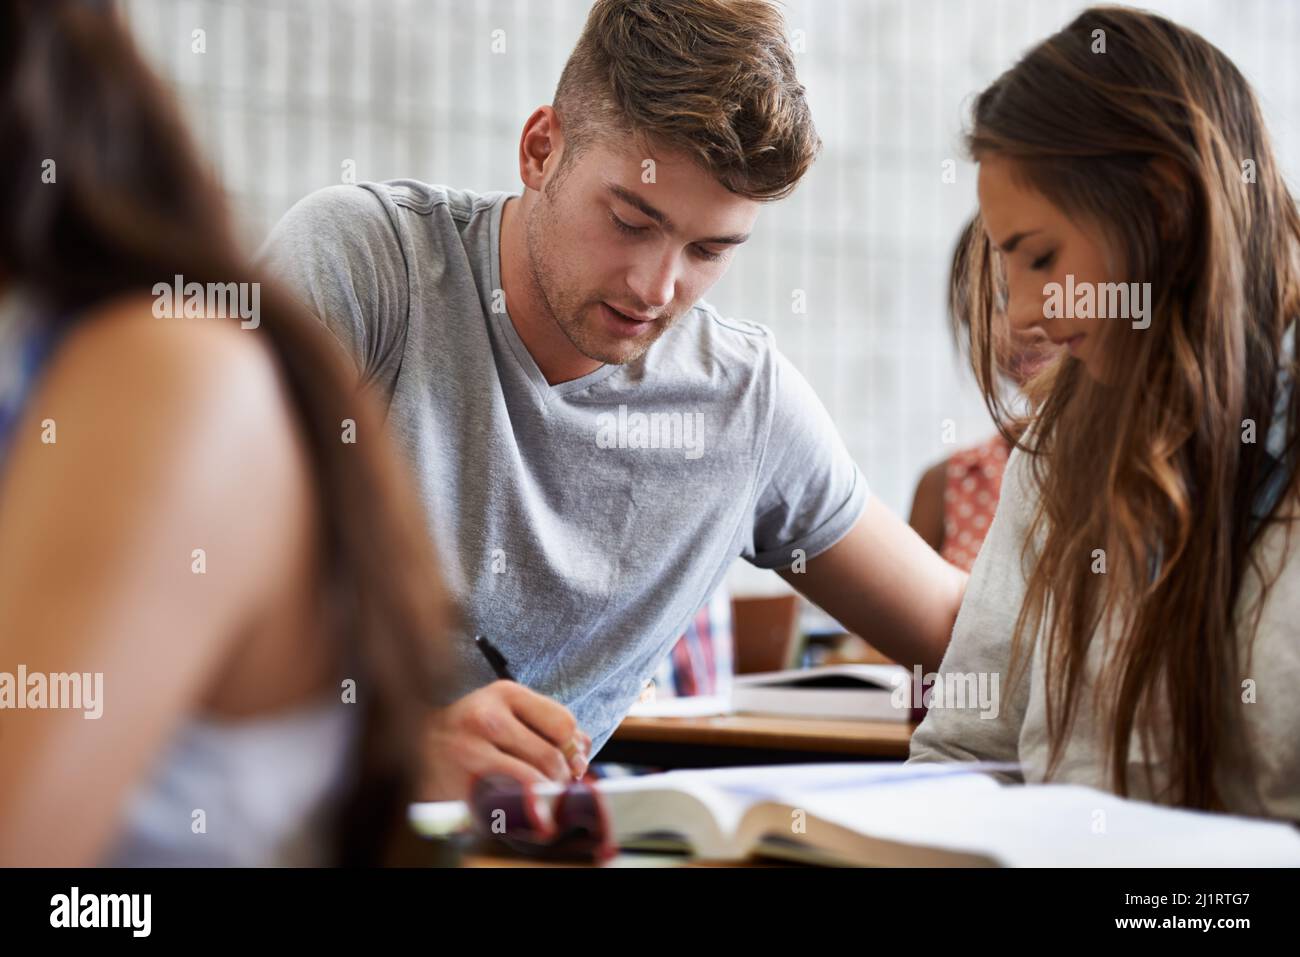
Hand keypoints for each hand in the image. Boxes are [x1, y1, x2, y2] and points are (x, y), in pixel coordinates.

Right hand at [420, 680, 591, 800]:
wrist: (416, 743)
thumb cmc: (472, 728)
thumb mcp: (507, 710)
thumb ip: (547, 722)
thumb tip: (584, 748)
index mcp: (505, 694)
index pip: (563, 723)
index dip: (574, 749)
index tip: (572, 762)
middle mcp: (487, 719)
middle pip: (550, 756)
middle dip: (562, 778)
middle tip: (559, 787)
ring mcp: (470, 752)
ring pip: (532, 782)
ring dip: (546, 796)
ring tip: (543, 798)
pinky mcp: (459, 783)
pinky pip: (507, 803)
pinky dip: (524, 809)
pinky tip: (523, 806)